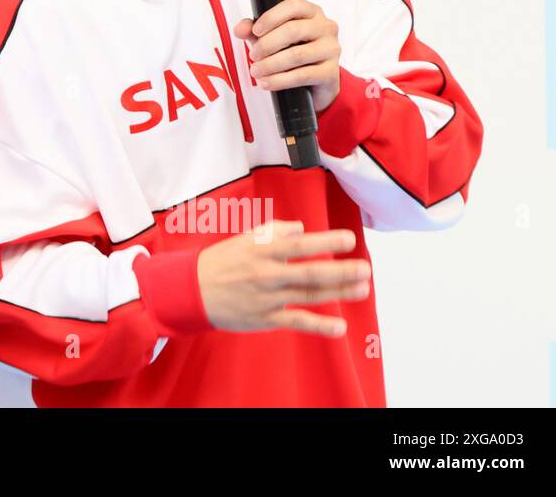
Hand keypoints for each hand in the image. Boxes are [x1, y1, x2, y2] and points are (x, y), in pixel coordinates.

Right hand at [196, 220, 370, 336]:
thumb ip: (274, 230)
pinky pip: (296, 321)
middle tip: (364, 269)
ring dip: (338, 293)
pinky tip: (340, 327)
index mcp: (261, 250)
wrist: (191, 290)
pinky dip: (319, 325)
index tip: (349, 239)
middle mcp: (267, 273)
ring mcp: (267, 298)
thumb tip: (301, 229)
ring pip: (308, 295)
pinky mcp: (265, 318)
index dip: (326, 241)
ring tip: (361, 289)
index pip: (299, 244)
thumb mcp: (244, 238)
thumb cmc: (221, 261)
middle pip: (310, 272)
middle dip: (340, 271)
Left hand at [233, 0, 340, 111]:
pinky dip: (280, 80)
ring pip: (297, 55)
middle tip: (252, 56)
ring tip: (256, 71)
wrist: (314, 83)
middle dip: (267, 44)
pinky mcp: (331, 72)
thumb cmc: (293, 52)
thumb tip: (239, 29)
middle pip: (293, 30)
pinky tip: (266, 83)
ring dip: (271, 64)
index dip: (272, 17)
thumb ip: (254, 31)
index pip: (294, 6)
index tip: (255, 30)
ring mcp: (331, 49)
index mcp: (312, 12)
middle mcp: (326, 27)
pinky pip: (303, 75)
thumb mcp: (271, 38)